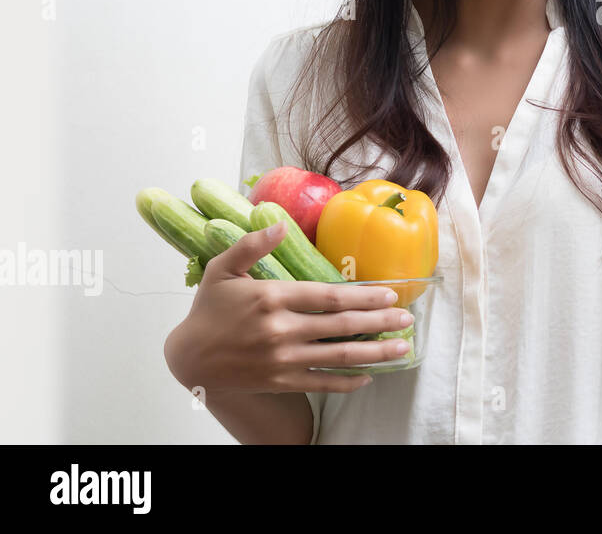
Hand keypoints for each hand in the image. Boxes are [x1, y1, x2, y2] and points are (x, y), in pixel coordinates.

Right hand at [163, 220, 415, 394]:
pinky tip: (369, 376)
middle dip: (380, 322)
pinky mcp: (280, 382)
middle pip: (342, 326)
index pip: (329, 297)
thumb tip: (278, 222)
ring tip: (401, 347)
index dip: (363, 297)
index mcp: (271, 299)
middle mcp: (280, 330)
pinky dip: (347, 382)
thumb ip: (252, 245)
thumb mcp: (222, 269)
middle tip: (407, 319)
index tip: (390, 294)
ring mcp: (282, 359)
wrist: (189, 358)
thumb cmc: (209, 309)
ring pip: (338, 357)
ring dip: (375, 352)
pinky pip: (321, 383)